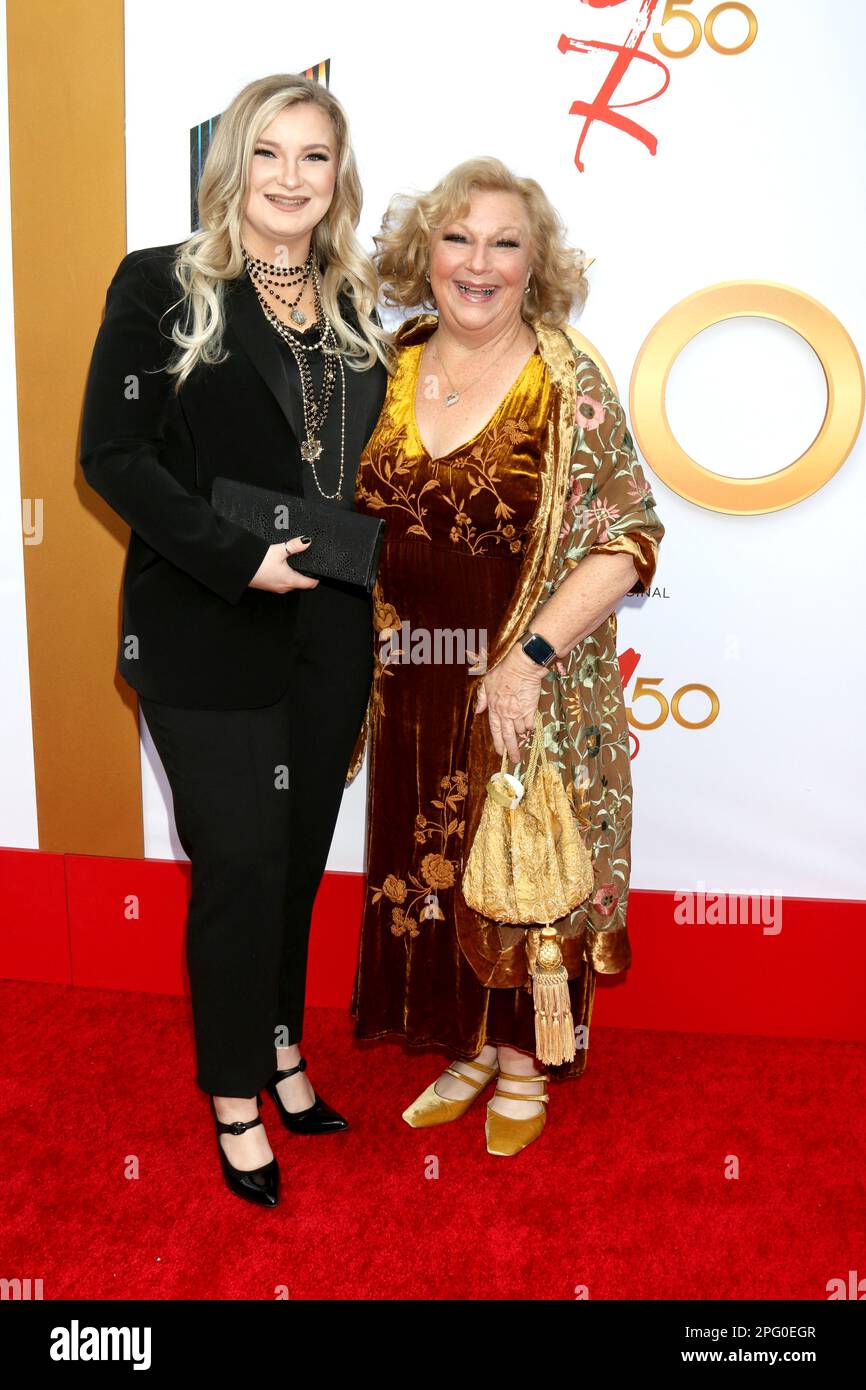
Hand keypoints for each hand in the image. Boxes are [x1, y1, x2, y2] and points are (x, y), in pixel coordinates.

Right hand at [248, 538, 319, 592]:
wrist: (239, 569)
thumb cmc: (258, 563)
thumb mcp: (279, 550)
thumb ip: (294, 545)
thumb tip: (307, 541)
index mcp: (290, 580)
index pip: (310, 584)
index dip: (316, 578)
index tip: (320, 573)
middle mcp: (284, 587)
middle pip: (300, 584)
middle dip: (305, 577)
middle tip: (309, 567)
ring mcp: (275, 588)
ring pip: (290, 584)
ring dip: (294, 577)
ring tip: (295, 566)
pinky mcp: (267, 586)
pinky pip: (280, 583)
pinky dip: (284, 577)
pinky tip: (280, 568)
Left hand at [474, 644, 544, 762]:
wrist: (522, 666)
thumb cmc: (504, 672)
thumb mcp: (487, 683)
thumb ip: (482, 698)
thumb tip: (478, 710)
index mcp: (494, 708)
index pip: (495, 730)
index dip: (497, 742)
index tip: (500, 752)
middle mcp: (505, 713)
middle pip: (508, 736)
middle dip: (511, 750)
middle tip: (515, 760)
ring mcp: (518, 713)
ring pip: (520, 731)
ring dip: (521, 736)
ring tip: (523, 740)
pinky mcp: (530, 710)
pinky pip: (530, 724)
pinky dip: (530, 727)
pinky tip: (530, 727)